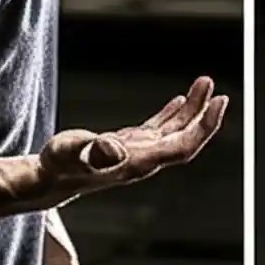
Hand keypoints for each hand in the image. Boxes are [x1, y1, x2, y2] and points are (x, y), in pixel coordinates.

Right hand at [35, 77, 228, 206]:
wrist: (46, 180)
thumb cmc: (56, 166)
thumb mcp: (69, 152)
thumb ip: (91, 150)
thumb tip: (113, 147)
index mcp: (138, 163)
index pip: (183, 147)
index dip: (203, 127)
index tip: (217, 103)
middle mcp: (144, 160)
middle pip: (184, 139)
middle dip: (203, 115)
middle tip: (215, 89)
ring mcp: (138, 154)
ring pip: (174, 132)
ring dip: (191, 111)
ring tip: (203, 85)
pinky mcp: (128, 147)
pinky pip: (159, 130)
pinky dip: (173, 115)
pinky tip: (180, 101)